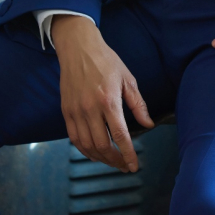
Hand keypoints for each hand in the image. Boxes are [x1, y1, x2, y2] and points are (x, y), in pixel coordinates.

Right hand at [51, 14, 154, 172]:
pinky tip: (94, 153)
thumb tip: (148, 125)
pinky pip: (74, 138)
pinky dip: (84, 150)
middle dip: (115, 160)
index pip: (120, 135)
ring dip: (100, 158)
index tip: (134, 166)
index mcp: (108, 100)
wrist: (79, 48)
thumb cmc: (106, 61)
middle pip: (102, 145)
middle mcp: (90, 109)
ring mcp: (76, 111)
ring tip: (112, 161)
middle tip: (124, 166)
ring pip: (87, 145)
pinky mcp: (66, 111)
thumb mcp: (128, 79)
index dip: (128, 154)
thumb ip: (138, 104)